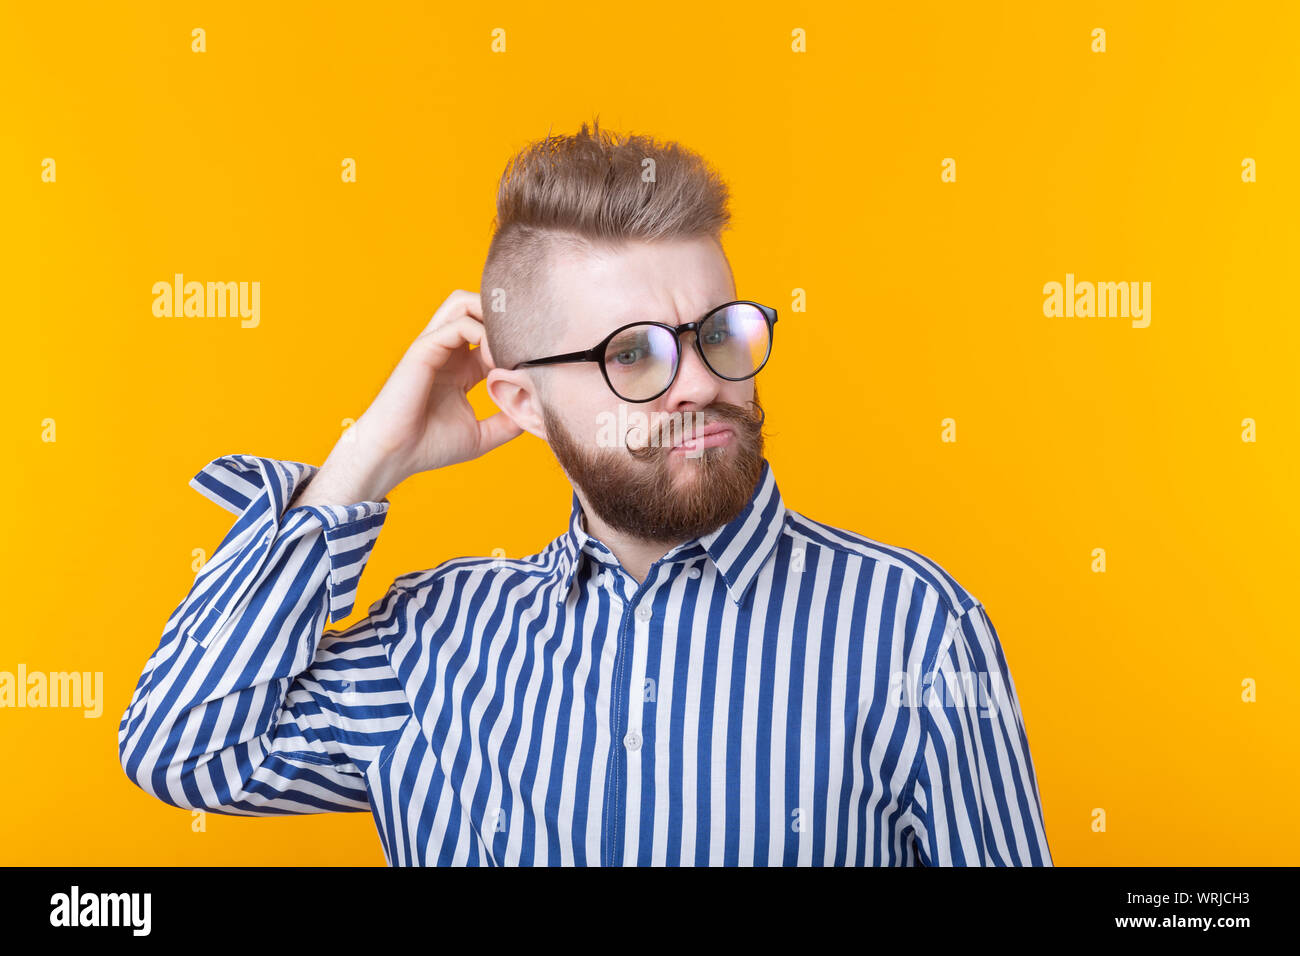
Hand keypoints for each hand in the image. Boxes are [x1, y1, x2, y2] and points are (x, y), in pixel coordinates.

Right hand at [303, 290, 523, 504]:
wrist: (394, 455)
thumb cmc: (429, 446)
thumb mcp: (482, 435)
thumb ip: (507, 423)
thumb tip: (537, 417)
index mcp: (461, 367)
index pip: (493, 334)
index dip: (517, 341)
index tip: (537, 360)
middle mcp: (448, 351)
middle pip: (477, 306)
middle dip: (503, 316)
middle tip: (524, 343)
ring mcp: (435, 346)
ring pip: (464, 302)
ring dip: (491, 318)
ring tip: (507, 349)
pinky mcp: (424, 348)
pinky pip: (459, 323)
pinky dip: (483, 334)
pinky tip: (492, 361)